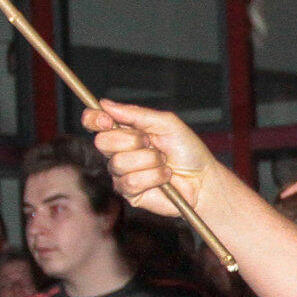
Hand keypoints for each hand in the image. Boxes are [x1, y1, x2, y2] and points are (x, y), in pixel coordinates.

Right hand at [85, 100, 221, 213]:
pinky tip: (164, 177)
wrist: (202, 178)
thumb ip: (136, 113)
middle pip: (102, 142)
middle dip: (131, 140)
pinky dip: (154, 176)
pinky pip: (130, 181)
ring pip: (119, 162)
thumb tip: (106, 104)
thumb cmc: (187, 150)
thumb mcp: (166, 123)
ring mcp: (122, 173)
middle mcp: (119, 151)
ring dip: (149, 160)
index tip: (106, 119)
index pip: (95, 122)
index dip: (94, 118)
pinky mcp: (129, 193)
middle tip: (151, 143)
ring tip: (163, 162)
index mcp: (125, 131)